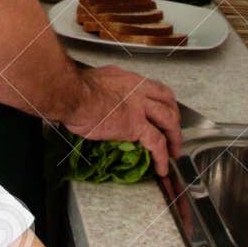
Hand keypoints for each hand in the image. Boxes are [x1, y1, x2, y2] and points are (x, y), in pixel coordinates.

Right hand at [61, 65, 182, 175]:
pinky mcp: (136, 126)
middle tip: (174, 131)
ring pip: (168, 120)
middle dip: (175, 118)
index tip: (164, 110)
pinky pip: (156, 143)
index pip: (153, 87)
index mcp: (127, 79)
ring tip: (174, 151)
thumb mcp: (95, 83)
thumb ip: (105, 91)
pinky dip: (162, 157)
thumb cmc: (74, 90)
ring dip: (174, 137)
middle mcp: (138, 89)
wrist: (72, 96)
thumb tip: (100, 101)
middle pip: (168, 101)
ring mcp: (139, 107)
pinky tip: (161, 167)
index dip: (163, 101)